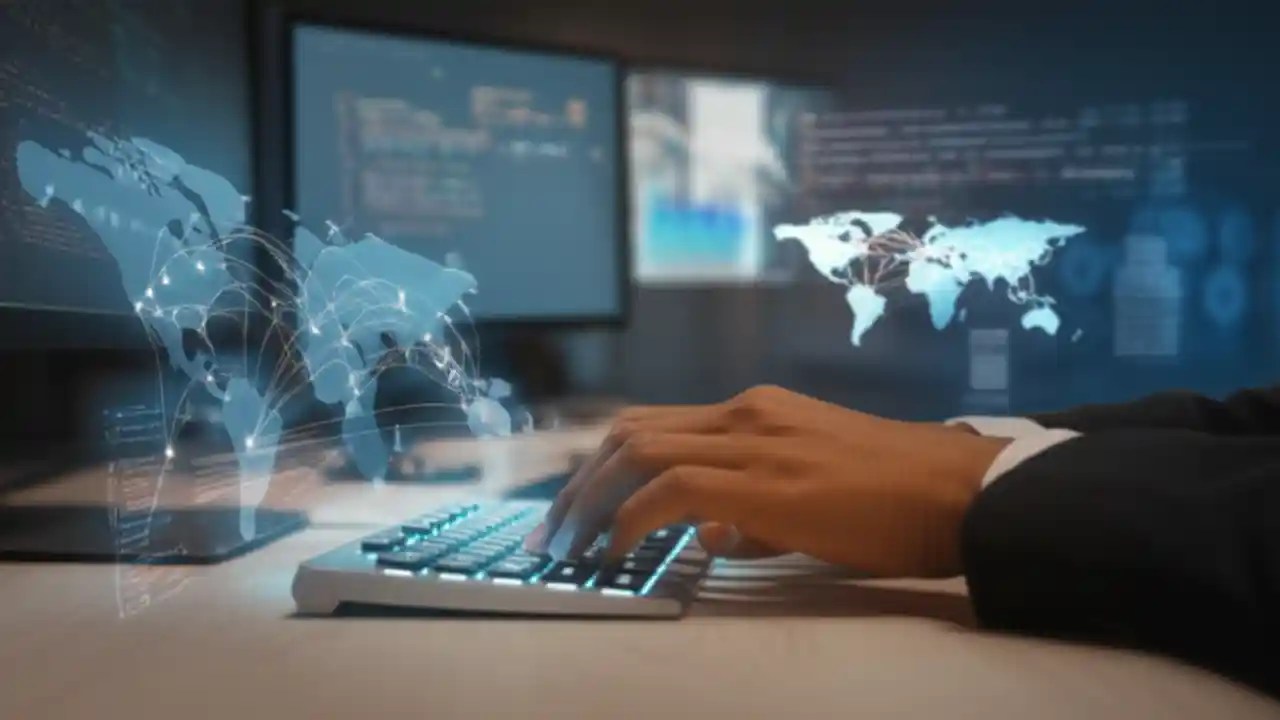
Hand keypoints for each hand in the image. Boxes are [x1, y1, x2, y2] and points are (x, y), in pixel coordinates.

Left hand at [527, 385, 1008, 577]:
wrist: (957, 490)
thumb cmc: (896, 498)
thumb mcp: (810, 498)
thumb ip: (752, 512)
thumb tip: (705, 536)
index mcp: (754, 413)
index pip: (653, 425)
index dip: (601, 465)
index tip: (573, 508)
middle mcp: (744, 414)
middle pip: (630, 431)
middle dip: (579, 482)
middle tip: (554, 532)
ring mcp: (754, 440)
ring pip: (640, 450)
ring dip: (592, 499)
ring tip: (571, 545)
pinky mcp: (765, 479)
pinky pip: (672, 487)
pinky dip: (632, 517)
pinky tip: (619, 551)